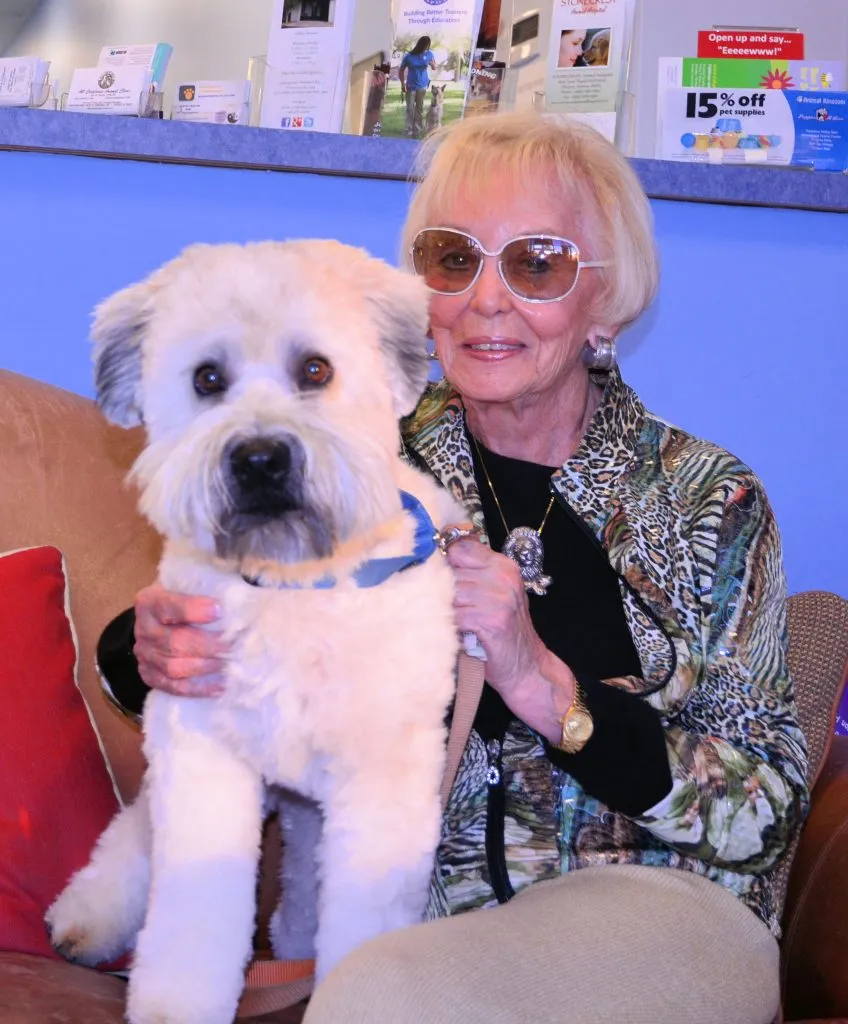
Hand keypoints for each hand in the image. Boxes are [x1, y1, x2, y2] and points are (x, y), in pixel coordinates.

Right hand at [134, 582, 228, 696]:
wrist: (159, 619)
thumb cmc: (182, 598)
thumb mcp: (188, 585)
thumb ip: (207, 587)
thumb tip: (241, 595)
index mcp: (150, 601)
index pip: (168, 606)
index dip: (192, 610)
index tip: (219, 610)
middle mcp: (143, 629)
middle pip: (174, 642)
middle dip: (209, 646)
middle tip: (235, 646)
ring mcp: (144, 655)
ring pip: (174, 667)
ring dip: (206, 667)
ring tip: (231, 665)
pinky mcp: (149, 675)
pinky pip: (173, 687)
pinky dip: (199, 688)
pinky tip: (221, 685)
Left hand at [446, 539, 575, 741]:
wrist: (526, 667)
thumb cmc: (502, 632)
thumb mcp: (493, 595)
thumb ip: (472, 575)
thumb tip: (433, 558)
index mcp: (502, 566)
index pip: (461, 546)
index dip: (442, 558)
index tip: (429, 568)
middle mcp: (502, 577)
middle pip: (451, 571)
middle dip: (439, 589)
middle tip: (436, 605)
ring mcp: (498, 598)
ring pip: (449, 593)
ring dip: (442, 609)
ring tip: (444, 621)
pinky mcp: (491, 620)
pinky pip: (455, 616)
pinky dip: (449, 625)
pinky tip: (452, 633)